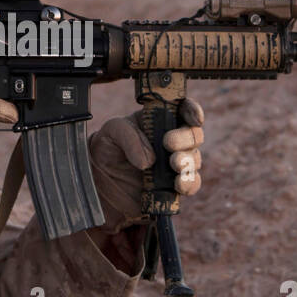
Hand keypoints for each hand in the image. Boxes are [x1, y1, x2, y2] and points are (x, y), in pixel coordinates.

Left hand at [88, 98, 204, 233]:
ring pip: (195, 159)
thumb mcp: (111, 132)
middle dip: (186, 138)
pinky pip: (191, 184)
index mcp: (160, 120)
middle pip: (194, 135)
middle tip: (168, 143)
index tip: (194, 118)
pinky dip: (189, 183)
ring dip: (188, 161)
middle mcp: (173, 140)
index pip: (183, 110)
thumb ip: (128, 136)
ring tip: (174, 164)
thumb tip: (149, 160)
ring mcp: (175, 163)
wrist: (101, 180)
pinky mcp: (174, 186)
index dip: (193, 111)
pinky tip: (178, 184)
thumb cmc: (108, 149)